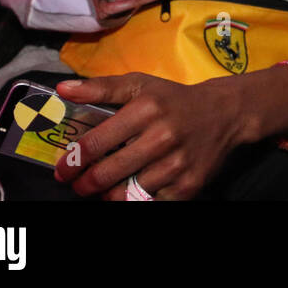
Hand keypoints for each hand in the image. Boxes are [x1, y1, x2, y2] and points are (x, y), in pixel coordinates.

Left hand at [53, 73, 250, 200]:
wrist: (225, 113)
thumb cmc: (174, 99)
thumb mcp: (140, 85)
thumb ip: (100, 87)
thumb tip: (62, 89)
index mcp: (146, 109)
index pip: (96, 143)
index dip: (72, 161)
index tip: (63, 170)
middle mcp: (162, 137)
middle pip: (107, 174)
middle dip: (85, 184)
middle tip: (79, 184)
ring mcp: (176, 165)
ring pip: (125, 194)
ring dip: (109, 194)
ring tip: (106, 187)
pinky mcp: (187, 186)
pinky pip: (148, 203)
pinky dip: (135, 199)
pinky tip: (133, 188)